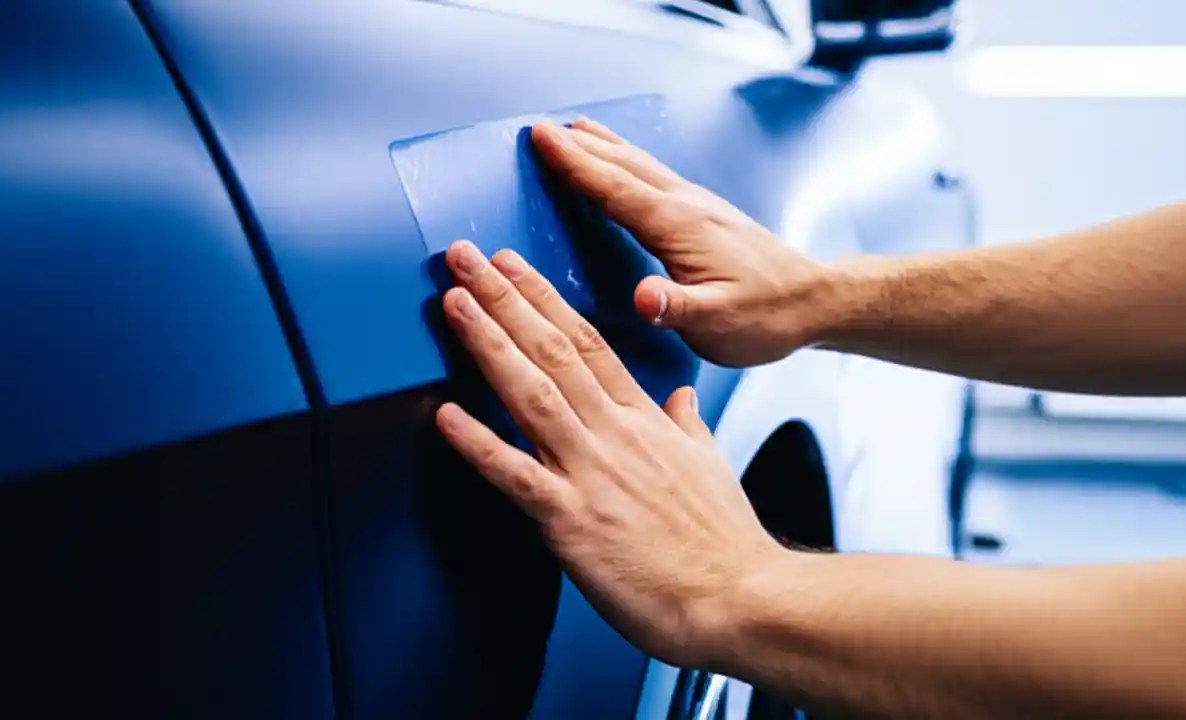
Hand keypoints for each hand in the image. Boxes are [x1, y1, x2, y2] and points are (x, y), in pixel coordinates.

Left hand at [435, 240, 784, 668]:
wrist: (739, 594)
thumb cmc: (722, 537)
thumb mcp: (709, 463)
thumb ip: (685, 424)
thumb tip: (677, 396)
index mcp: (643, 417)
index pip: (585, 341)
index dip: (542, 298)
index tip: (511, 266)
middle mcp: (613, 433)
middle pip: (551, 350)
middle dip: (503, 299)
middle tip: (464, 257)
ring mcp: (591, 473)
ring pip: (531, 394)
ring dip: (488, 345)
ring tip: (454, 303)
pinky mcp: (572, 521)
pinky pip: (516, 475)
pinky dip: (479, 444)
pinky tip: (446, 414)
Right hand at [531, 118, 824, 366]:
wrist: (816, 301)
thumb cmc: (766, 317)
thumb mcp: (719, 322)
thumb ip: (677, 309)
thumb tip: (641, 298)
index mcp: (679, 227)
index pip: (614, 188)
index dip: (574, 164)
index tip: (541, 138)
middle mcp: (686, 206)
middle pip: (623, 166)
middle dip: (579, 147)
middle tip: (540, 128)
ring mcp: (698, 205)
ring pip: (640, 165)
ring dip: (603, 146)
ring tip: (575, 130)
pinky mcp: (706, 214)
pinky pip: (654, 176)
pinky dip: (628, 162)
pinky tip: (625, 164)